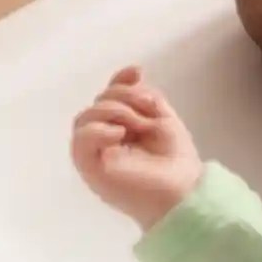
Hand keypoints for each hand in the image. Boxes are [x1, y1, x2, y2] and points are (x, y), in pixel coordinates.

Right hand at [71, 66, 202, 230]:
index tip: (137, 73)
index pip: (108, 96)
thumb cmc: (175, 158)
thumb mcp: (162, 118)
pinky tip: (120, 134)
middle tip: (146, 110)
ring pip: (84, 118)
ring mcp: (95, 153)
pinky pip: (80, 141)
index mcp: (120, 126)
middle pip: (97, 103)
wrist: (182, 190)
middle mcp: (104, 138)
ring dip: (113, 112)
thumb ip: (145, 95)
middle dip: (122, 97)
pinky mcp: (90, 168)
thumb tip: (133, 71)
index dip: (119, 82)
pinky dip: (98, 130)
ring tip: (136, 125)